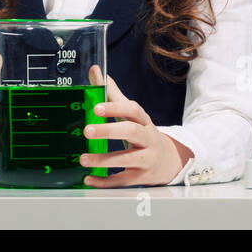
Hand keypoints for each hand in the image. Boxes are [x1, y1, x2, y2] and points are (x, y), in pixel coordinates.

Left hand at [79, 65, 190, 186]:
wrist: (169, 159)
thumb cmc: (142, 132)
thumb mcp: (131, 114)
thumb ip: (112, 94)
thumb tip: (95, 70)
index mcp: (143, 120)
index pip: (133, 110)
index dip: (115, 108)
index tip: (96, 108)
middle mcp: (148, 138)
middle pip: (132, 132)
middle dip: (109, 131)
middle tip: (87, 131)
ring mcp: (147, 158)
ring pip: (128, 158)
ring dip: (104, 159)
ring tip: (83, 159)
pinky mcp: (142, 177)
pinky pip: (123, 180)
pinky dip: (105, 181)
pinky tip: (89, 179)